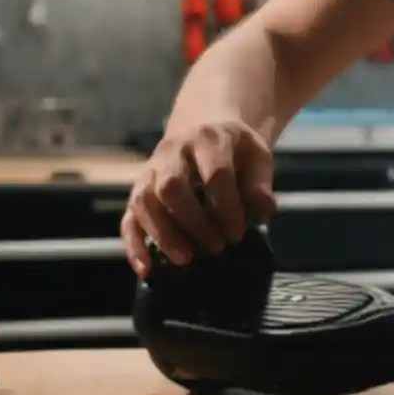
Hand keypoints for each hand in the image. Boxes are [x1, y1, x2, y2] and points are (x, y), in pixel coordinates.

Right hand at [122, 119, 276, 276]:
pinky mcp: (138, 189)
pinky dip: (134, 245)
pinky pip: (128, 216)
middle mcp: (173, 152)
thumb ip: (260, 183)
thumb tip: (264, 210)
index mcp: (208, 140)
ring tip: (186, 259)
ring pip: (145, 201)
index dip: (226, 207)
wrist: (204, 125)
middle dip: (194, 222)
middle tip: (217, 247)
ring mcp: (151, 170)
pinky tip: (146, 269)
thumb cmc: (234, 149)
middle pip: (171, 186)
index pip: (215, 174)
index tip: (237, 234)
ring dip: (164, 234)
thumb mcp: (256, 156)